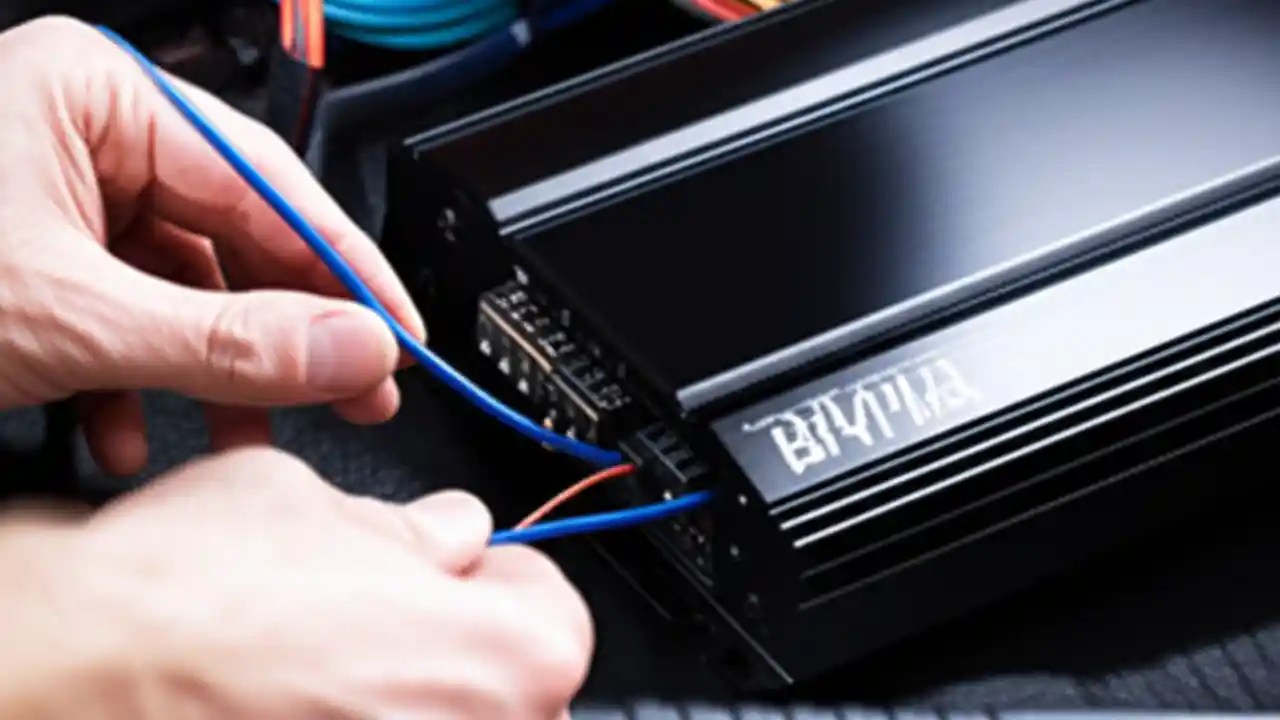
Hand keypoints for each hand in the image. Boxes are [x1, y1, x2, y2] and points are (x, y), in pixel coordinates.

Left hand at [0, 16, 425, 474]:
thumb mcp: (67, 318)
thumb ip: (228, 340)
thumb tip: (353, 348)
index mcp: (95, 96)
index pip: (269, 186)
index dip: (346, 272)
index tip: (398, 338)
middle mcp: (80, 131)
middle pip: (230, 239)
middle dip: (279, 336)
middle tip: (348, 393)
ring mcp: (54, 193)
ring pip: (177, 287)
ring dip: (205, 375)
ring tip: (241, 438)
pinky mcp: (31, 253)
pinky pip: (120, 310)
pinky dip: (131, 380)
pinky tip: (123, 432)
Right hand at [0, 447, 593, 718]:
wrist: (54, 682)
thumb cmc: (176, 604)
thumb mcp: (308, 503)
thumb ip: (407, 527)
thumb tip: (448, 531)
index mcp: (504, 658)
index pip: (550, 611)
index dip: (493, 578)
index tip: (455, 572)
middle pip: (501, 684)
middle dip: (444, 643)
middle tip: (368, 617)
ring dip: (395, 696)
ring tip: (307, 667)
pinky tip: (277, 704)